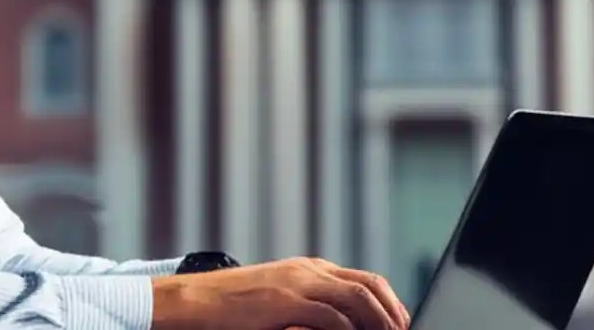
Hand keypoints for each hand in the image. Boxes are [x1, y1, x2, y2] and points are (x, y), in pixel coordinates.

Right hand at [152, 257, 409, 329]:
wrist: (192, 301)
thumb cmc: (230, 307)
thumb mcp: (277, 299)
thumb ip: (308, 306)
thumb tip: (341, 324)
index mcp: (309, 269)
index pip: (366, 281)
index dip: (391, 304)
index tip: (401, 326)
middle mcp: (308, 271)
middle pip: (369, 286)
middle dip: (393, 314)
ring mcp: (296, 284)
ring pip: (357, 299)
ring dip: (378, 323)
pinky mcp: (284, 302)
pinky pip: (330, 317)